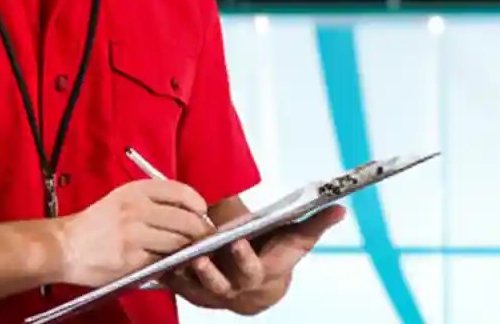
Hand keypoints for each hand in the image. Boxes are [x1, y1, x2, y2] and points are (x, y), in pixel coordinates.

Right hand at [54, 180, 214, 287]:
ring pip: (177, 242)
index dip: (198, 204)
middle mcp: (136, 210)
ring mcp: (134, 236)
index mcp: (136, 191)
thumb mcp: (123, 199)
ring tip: (188, 250)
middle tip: (203, 237)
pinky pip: (162, 261)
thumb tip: (189, 210)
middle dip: (200, 230)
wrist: (66, 246)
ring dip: (187, 248)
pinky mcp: (131, 261)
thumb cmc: (97, 223)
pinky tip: (169, 262)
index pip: (180, 192)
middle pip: (185, 220)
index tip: (202, 212)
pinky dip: (169, 263)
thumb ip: (154, 201)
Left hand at [164, 205, 346, 314]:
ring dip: (183, 276)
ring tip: (174, 258)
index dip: (243, 259)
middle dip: (209, 272)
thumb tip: (341, 207)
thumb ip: (316, 224)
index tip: (236, 240)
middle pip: (220, 285)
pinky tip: (158, 261)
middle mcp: (235, 288)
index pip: (252, 271)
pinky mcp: (193, 291)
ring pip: (194, 288)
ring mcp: (212, 293)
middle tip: (199, 256)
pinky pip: (177, 285)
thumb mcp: (297, 240)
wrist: (259, 285)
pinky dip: (167, 275)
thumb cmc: (278, 254)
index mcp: (260, 275)